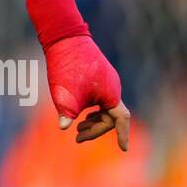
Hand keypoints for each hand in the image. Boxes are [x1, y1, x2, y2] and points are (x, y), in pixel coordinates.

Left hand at [44, 35, 129, 150]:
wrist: (65, 37)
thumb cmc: (67, 66)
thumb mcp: (65, 94)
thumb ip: (67, 113)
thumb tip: (63, 127)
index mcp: (111, 94)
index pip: (121, 120)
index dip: (122, 135)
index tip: (123, 149)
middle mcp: (113, 88)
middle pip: (110, 116)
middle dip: (95, 129)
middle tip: (77, 138)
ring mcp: (107, 81)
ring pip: (105, 108)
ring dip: (93, 120)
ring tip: (78, 129)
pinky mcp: (99, 76)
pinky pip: (100, 99)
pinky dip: (92, 110)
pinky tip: (81, 116)